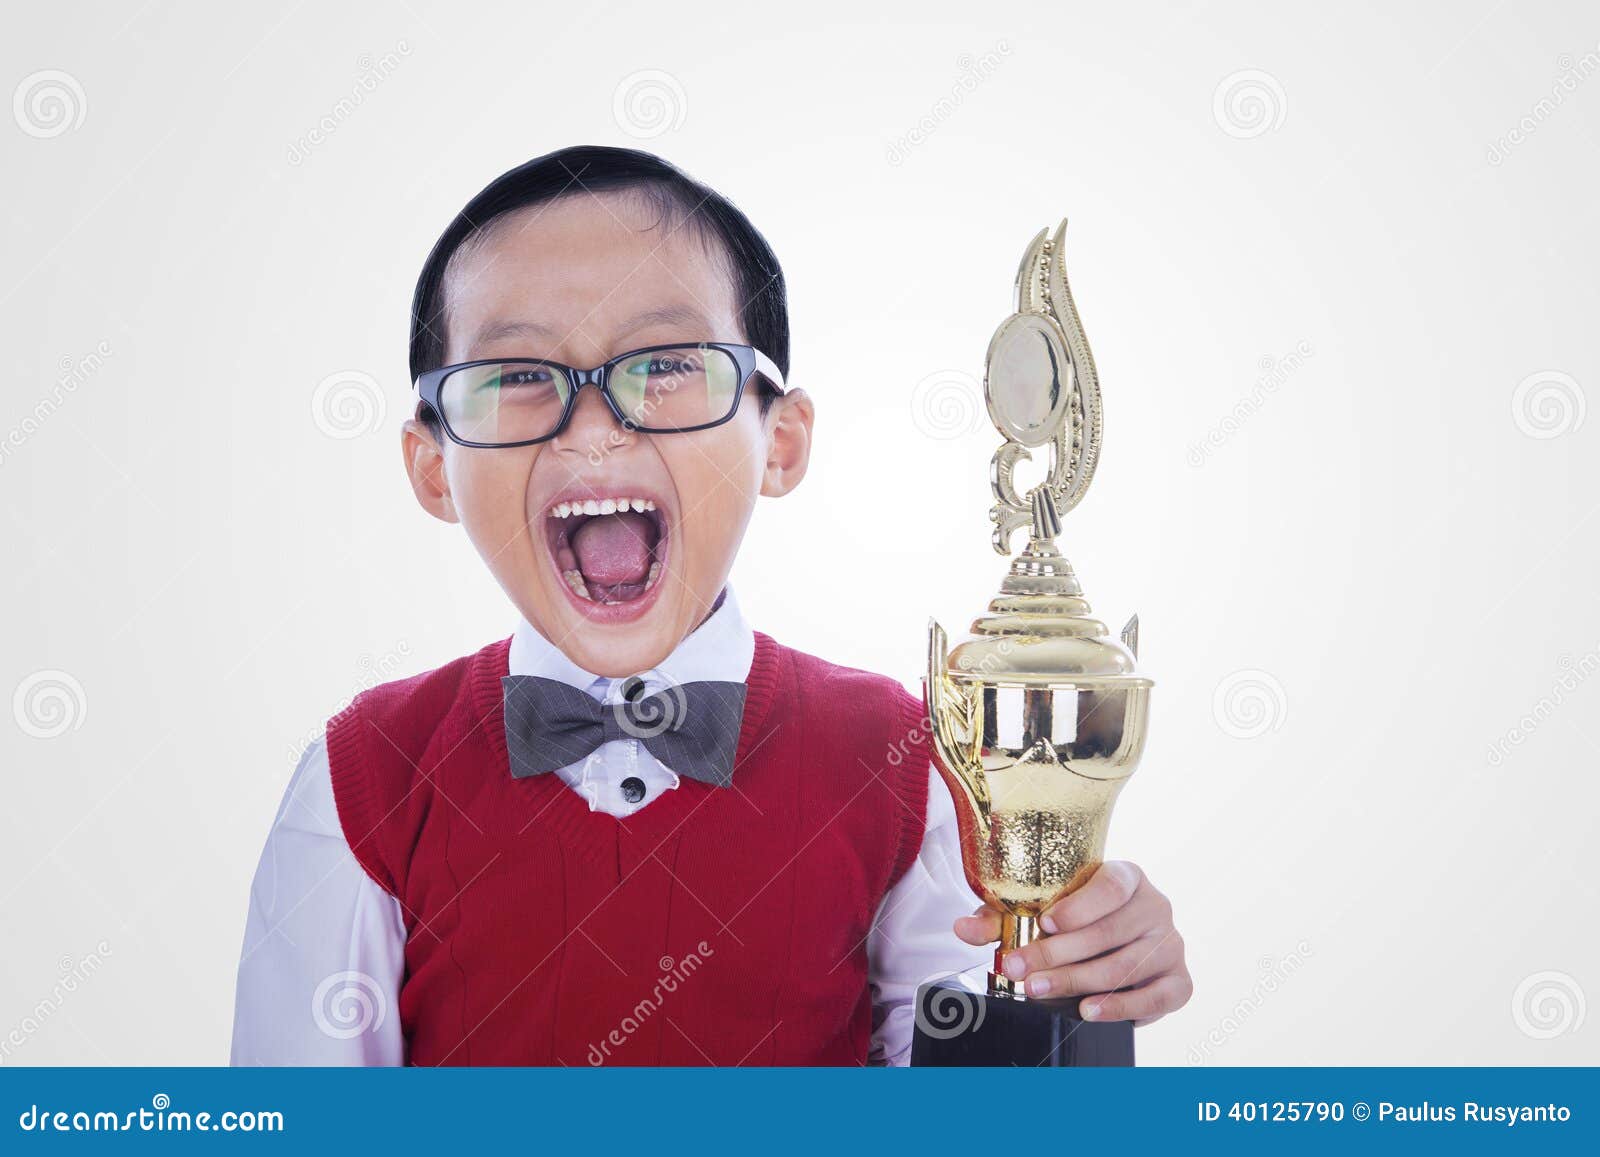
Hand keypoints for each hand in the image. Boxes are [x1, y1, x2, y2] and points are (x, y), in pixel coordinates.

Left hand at [954, 861, 1190, 1025]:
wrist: (1115, 944)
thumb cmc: (1075, 920)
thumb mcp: (1039, 909)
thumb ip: (1002, 916)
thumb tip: (963, 928)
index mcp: (1127, 877)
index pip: (1111, 886)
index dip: (1079, 906)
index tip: (1045, 923)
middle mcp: (1156, 906)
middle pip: (1108, 933)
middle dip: (1057, 955)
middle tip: (1019, 971)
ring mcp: (1171, 945)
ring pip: (1122, 967)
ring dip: (1076, 983)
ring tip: (1038, 991)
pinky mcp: (1179, 981)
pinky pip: (1155, 998)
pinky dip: (1120, 1008)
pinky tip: (1087, 1011)